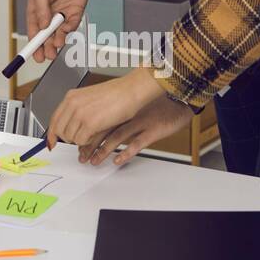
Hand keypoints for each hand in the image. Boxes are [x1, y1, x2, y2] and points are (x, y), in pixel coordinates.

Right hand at [26, 0, 89, 61]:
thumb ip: (42, 9)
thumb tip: (43, 27)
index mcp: (36, 13)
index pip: (34, 33)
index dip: (33, 46)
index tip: (34, 56)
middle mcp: (49, 17)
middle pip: (47, 38)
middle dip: (47, 48)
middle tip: (48, 56)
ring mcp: (62, 16)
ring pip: (60, 35)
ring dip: (58, 41)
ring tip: (57, 43)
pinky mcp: (75, 13)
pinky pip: (72, 25)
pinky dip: (69, 29)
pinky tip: (66, 28)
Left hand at [46, 68, 166, 149]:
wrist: (131, 91)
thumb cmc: (116, 94)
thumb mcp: (89, 97)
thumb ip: (76, 108)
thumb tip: (68, 124)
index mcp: (71, 97)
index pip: (54, 119)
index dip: (52, 134)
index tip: (52, 142)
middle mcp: (72, 104)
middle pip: (60, 131)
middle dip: (69, 138)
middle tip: (81, 137)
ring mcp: (80, 114)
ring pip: (70, 138)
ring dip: (81, 139)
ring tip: (93, 131)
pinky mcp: (90, 123)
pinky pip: (81, 141)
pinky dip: (88, 141)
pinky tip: (97, 133)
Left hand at [79, 95, 193, 166]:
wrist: (181, 98)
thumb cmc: (160, 103)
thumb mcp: (138, 104)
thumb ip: (122, 112)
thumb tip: (104, 123)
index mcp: (124, 107)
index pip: (99, 120)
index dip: (87, 133)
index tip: (78, 144)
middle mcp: (129, 114)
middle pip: (104, 129)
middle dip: (90, 145)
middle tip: (81, 156)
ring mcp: (141, 122)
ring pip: (117, 137)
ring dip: (103, 151)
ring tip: (93, 161)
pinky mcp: (154, 130)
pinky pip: (137, 143)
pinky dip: (126, 152)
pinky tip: (117, 160)